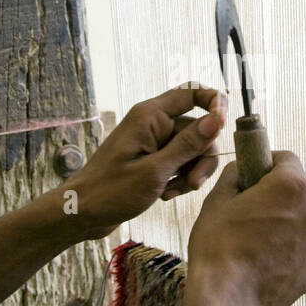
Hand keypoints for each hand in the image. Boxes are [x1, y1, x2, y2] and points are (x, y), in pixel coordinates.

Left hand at [64, 83, 227, 239]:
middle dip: (202, 156)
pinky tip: (166, 194)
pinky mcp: (154, 160)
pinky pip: (181, 163)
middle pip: (198, 128)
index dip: (214, 103)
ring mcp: (154, 142)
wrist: (83, 214)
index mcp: (150, 116)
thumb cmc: (110, 192)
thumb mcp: (154, 172)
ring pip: (193, 149)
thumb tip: (216, 121)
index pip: (191, 92)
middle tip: (193, 183)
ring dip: (191, 172)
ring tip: (173, 192)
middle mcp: (153, 124)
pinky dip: (180, 179)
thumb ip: (187, 146)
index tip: (223, 127)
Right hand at [186, 152, 305, 305]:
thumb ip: (235, 176)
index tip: (254, 174)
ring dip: (284, 228)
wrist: (226, 299)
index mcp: (292, 186)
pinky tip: (264, 264)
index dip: (268, 163)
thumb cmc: (218, 246)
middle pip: (297, 194)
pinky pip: (303, 252)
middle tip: (249, 214)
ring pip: (301, 225)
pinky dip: (288, 254)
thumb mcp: (217, 200)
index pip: (287, 159)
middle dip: (277, 199)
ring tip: (255, 245)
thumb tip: (241, 170)